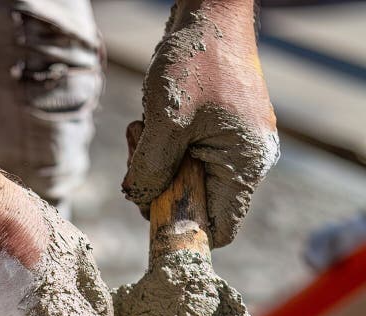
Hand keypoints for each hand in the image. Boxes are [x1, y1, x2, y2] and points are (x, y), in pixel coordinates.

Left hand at [122, 2, 278, 247]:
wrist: (206, 11)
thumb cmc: (194, 62)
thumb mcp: (165, 124)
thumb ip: (150, 171)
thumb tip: (138, 200)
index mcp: (243, 165)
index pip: (220, 229)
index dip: (186, 231)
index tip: (152, 214)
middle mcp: (242, 160)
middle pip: (194, 204)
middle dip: (158, 190)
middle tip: (135, 163)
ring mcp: (227, 145)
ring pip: (180, 180)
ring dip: (151, 165)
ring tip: (138, 132)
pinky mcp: (211, 131)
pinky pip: (179, 157)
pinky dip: (156, 148)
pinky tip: (143, 123)